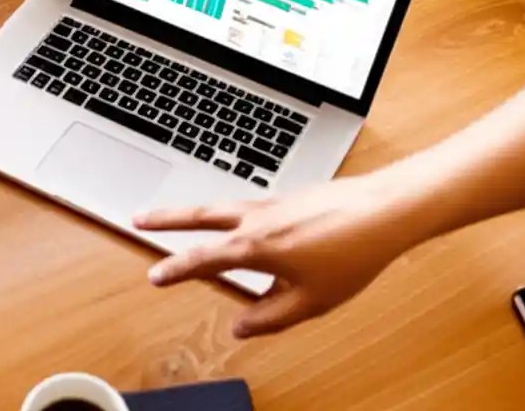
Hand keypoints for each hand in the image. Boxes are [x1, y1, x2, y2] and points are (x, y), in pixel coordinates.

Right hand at [134, 172, 429, 338]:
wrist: (386, 210)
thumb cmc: (352, 253)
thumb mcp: (311, 300)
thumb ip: (271, 317)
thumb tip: (242, 328)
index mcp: (255, 247)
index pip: (202, 260)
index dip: (175, 270)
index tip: (154, 276)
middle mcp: (257, 219)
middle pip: (200, 216)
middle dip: (166, 218)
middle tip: (138, 218)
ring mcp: (274, 203)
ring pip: (223, 206)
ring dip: (196, 211)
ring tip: (179, 215)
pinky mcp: (291, 196)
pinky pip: (250, 205)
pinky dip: (232, 211)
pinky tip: (239, 220)